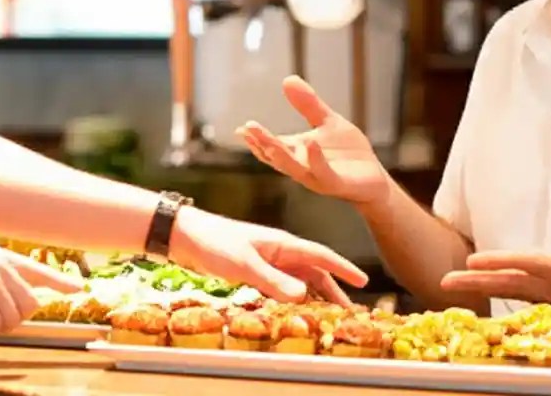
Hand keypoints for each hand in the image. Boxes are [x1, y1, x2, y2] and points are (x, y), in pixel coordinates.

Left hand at [170, 206, 368, 304]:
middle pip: (314, 272)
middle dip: (333, 289)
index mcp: (283, 244)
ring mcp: (267, 261)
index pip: (321, 255)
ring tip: (327, 314)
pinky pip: (282, 285)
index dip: (343, 268)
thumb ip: (273, 280)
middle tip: (348, 311)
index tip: (363, 280)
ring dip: (314, 295)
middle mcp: (280, 252)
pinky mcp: (254, 270)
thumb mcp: (246, 264)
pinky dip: (293, 297)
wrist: (186, 236)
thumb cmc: (215, 243)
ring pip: (299, 280)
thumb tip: (302, 296)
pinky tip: (295, 309)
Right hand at [237, 75, 390, 207]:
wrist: (375, 178)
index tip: (242, 128)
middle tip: (248, 129)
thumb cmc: (348, 153)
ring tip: (271, 143)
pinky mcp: (337, 184)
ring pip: (295, 169)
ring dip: (282, 156)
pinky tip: (310, 144)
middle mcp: (302, 166)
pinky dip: (315, 160)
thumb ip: (308, 104)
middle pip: (278, 156)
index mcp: (297, 152)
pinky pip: (323, 173)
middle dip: (263, 144)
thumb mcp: (328, 122)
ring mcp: (318, 176)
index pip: (272, 146)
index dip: (256, 138)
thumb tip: (287, 79)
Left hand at [438, 219, 550, 321]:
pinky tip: (480, 289)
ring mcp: (547, 298)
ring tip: (452, 284)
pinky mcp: (548, 302)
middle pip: (506, 284)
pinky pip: (515, 297)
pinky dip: (494, 293)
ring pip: (507, 292)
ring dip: (479, 288)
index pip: (525, 266)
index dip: (498, 262)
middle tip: (445, 282)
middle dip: (475, 282)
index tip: (473, 261)